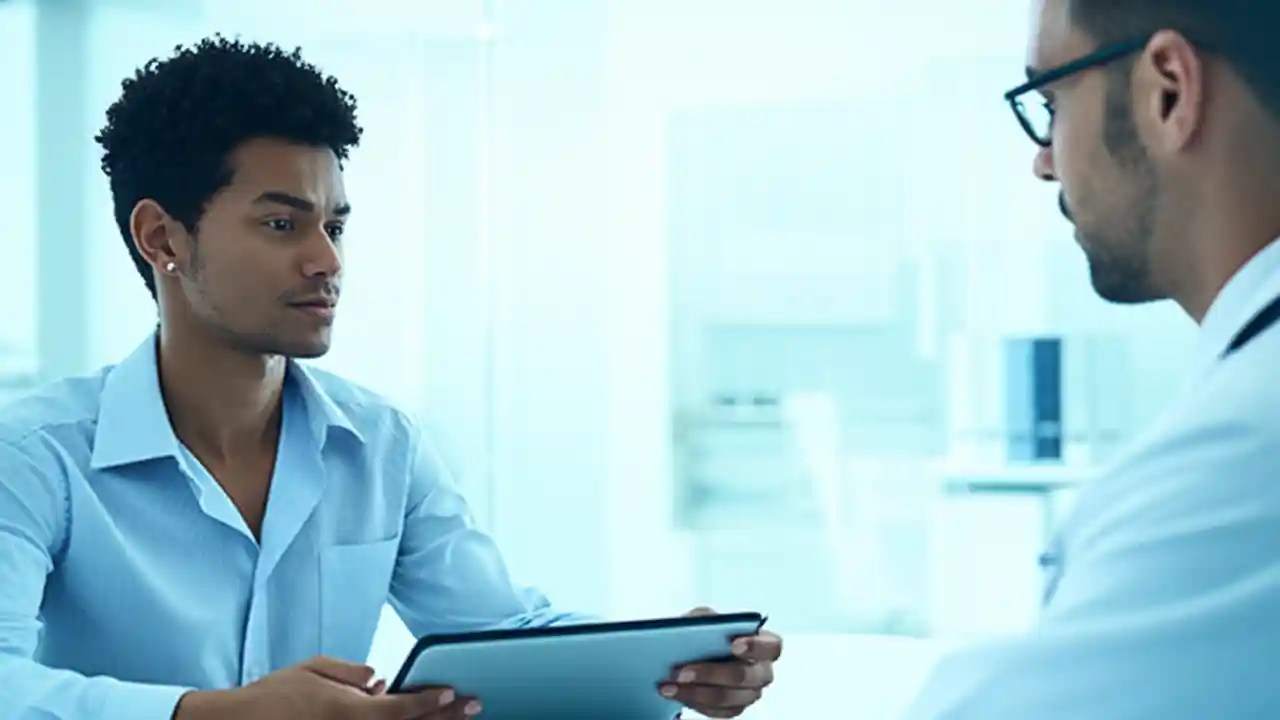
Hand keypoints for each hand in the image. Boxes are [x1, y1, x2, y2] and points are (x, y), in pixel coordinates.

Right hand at [174, 655, 481, 719]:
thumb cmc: (276, 695)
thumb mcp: (314, 668)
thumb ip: (351, 674)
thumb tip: (379, 680)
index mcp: (349, 710)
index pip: (400, 709)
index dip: (430, 702)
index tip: (453, 694)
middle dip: (444, 718)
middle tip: (474, 705)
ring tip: (458, 718)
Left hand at [658, 607, 782, 718]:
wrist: (696, 655)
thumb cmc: (708, 633)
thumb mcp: (706, 618)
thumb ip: (705, 619)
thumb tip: (694, 627)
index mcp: (764, 645)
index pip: (772, 646)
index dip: (756, 646)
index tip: (733, 644)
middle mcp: (762, 672)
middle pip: (744, 677)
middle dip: (711, 673)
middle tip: (682, 670)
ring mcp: (750, 694)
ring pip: (726, 698)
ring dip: (694, 692)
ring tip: (668, 685)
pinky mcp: (733, 709)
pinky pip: (716, 711)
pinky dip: (692, 702)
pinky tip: (673, 693)